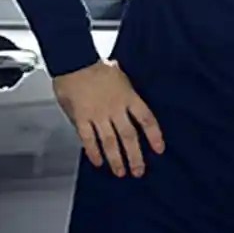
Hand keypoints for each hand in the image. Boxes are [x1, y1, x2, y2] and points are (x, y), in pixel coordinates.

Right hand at [52, 59, 163, 177]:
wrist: (74, 60)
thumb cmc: (96, 66)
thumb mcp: (121, 76)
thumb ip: (126, 95)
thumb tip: (131, 106)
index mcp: (128, 97)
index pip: (146, 119)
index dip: (154, 135)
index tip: (159, 149)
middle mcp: (115, 108)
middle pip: (129, 136)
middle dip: (135, 156)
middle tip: (139, 171)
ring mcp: (98, 114)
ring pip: (110, 142)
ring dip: (116, 159)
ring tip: (120, 172)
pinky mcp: (81, 117)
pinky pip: (88, 139)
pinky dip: (93, 152)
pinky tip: (98, 162)